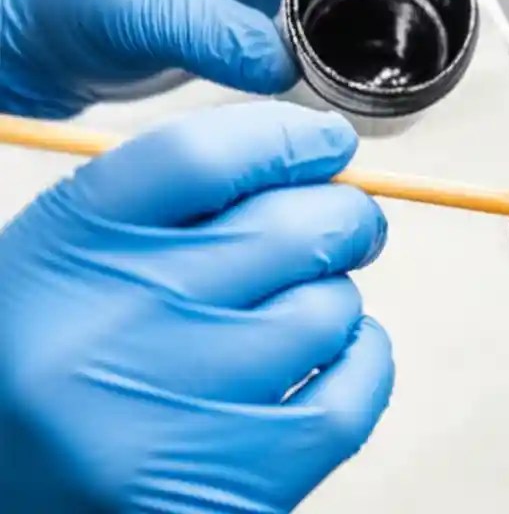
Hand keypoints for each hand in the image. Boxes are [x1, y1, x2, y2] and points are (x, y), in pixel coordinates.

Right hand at [0, 101, 392, 511]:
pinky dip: (363, 363)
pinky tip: (336, 359)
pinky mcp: (222, 489)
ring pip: (328, 311)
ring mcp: (169, 414)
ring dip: (336, 301)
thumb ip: (166, 214)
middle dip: (343, 219)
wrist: (12, 492)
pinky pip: (350, 399)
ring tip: (304, 313)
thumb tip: (311, 165)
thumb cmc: (56, 368)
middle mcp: (112, 326)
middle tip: (347, 228)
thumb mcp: (70, 268)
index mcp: (64, 251)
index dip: (286, 139)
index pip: (200, 155)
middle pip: (290, 228)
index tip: (328, 144)